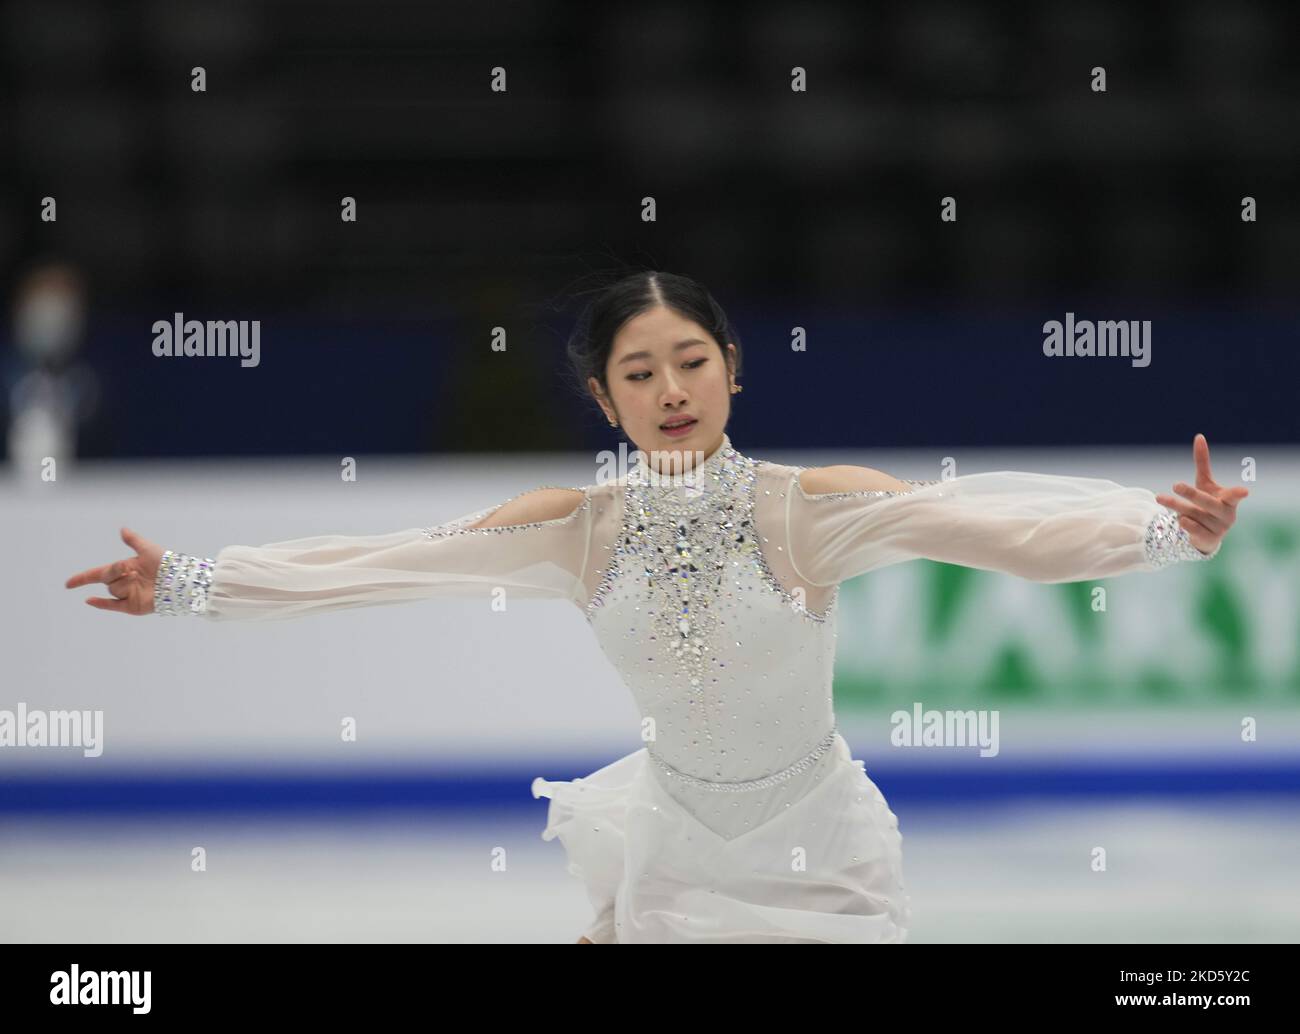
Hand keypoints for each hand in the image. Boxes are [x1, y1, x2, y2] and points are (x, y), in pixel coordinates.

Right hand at [65, 527, 164, 615]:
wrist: (179, 580)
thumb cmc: (166, 564)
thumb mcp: (147, 549)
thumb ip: (133, 540)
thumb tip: (122, 529)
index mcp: (125, 569)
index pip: (98, 574)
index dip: (83, 578)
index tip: (68, 584)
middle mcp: (124, 583)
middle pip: (107, 578)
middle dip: (114, 571)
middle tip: (127, 568)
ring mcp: (127, 596)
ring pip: (113, 589)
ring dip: (123, 583)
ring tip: (138, 578)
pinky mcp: (132, 607)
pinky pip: (112, 606)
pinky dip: (101, 604)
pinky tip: (89, 600)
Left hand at [1154, 433, 1248, 555]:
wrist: (1207, 534)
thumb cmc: (1208, 502)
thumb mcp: (1205, 483)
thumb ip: (1203, 463)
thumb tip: (1199, 436)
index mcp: (1228, 500)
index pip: (1234, 496)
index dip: (1237, 494)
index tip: (1244, 492)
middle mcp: (1226, 514)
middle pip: (1206, 503)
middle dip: (1191, 493)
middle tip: (1175, 484)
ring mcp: (1218, 529)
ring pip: (1193, 515)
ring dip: (1177, 507)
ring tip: (1160, 498)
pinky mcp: (1209, 540)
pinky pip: (1193, 531)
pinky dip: (1185, 524)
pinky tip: (1180, 520)